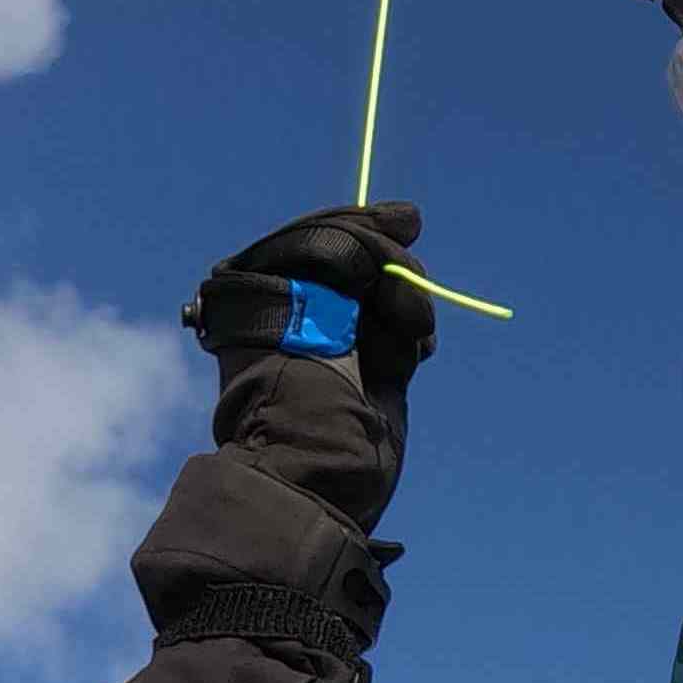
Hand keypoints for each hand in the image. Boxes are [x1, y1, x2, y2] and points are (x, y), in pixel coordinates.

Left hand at [181, 202, 440, 535]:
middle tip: (398, 301)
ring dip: (409, 303)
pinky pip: (407, 327)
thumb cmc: (295, 380)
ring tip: (408, 336)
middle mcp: (303, 306)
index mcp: (266, 284)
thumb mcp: (308, 293)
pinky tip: (414, 351)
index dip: (366, 224)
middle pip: (366, 258)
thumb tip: (406, 217)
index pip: (325, 233)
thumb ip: (344, 246)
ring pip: (394, 290)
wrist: (313, 465)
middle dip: (392, 269)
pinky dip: (416, 332)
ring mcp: (342, 337)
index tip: (407, 221)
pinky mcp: (377, 366)